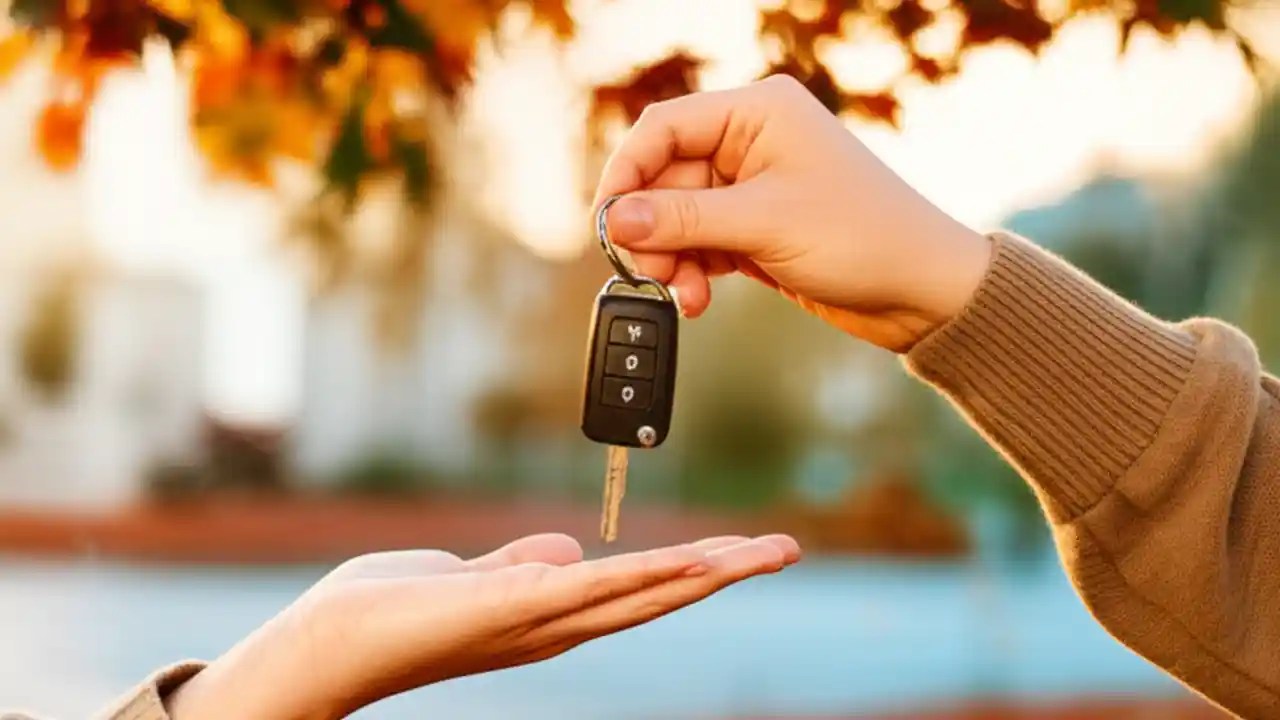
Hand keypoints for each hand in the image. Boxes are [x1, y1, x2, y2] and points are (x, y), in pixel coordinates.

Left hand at [164, 533, 799, 719]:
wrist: (326, 645)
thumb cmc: (389, 612)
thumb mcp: (467, 577)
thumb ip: (519, 565)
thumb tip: (568, 550)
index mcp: (549, 615)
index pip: (637, 591)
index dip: (693, 572)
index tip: (742, 550)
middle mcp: (555, 626)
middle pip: (657, 597)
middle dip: (724, 573)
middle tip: (787, 549)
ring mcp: (537, 621)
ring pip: (640, 595)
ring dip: (705, 572)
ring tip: (762, 552)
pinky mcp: (509, 608)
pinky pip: (591, 590)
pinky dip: (646, 578)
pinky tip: (687, 562)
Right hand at [595, 75, 992, 351]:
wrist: (924, 292)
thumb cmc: (866, 239)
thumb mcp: (764, 225)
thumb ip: (682, 220)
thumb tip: (615, 218)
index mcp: (759, 113)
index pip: (664, 128)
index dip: (627, 173)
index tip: (607, 220)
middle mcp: (752, 142)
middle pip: (665, 178)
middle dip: (651, 229)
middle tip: (648, 270)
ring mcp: (754, 188)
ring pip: (678, 218)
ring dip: (671, 257)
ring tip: (681, 290)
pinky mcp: (757, 229)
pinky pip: (701, 244)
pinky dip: (692, 270)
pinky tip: (696, 296)